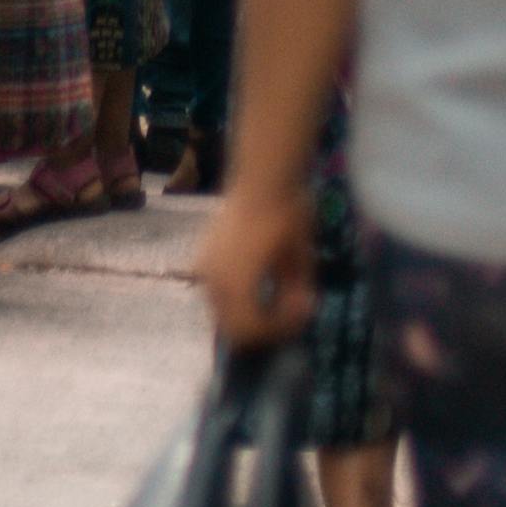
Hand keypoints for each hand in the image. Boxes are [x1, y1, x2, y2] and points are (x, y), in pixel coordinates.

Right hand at [196, 178, 321, 347]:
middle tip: (290, 315)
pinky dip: (236, 298)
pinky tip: (259, 282)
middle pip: (232, 327)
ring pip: (222, 312)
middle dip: (263, 327)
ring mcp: (204, 269)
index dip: (277, 329)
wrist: (263, 176)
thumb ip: (297, 293)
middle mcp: (212, 282)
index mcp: (235, 285)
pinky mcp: (203, 257)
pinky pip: (217, 292)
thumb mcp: (299, 259)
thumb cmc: (286, 214)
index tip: (301, 316)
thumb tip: (301, 313)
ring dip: (247, 314)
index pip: (250, 329)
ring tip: (276, 299)